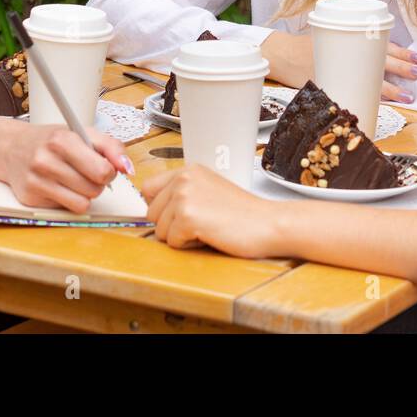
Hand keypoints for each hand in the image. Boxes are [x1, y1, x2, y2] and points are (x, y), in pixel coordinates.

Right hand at [0, 122, 132, 214]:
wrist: (11, 148)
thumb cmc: (52, 141)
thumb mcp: (81, 132)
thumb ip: (111, 147)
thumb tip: (128, 169)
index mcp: (62, 140)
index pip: (102, 170)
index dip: (109, 171)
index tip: (103, 166)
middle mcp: (46, 160)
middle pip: (94, 189)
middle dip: (96, 183)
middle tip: (86, 172)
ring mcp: (36, 181)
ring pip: (83, 203)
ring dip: (84, 194)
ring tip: (74, 180)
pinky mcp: (30, 199)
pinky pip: (67, 210)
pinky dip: (68, 200)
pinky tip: (58, 187)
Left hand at [143, 164, 283, 257]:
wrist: (268, 224)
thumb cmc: (243, 214)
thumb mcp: (208, 191)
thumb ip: (182, 193)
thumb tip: (151, 208)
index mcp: (188, 170)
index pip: (148, 188)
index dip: (159, 207)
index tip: (176, 216)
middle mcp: (183, 178)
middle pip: (151, 213)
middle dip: (171, 226)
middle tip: (202, 223)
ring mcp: (184, 196)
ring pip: (159, 230)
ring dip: (181, 237)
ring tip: (208, 228)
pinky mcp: (187, 217)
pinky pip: (172, 242)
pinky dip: (190, 246)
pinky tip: (210, 235)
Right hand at [262, 33, 416, 105]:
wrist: (284, 55)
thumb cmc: (308, 46)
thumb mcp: (331, 37)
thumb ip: (353, 43)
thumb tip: (381, 51)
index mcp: (351, 41)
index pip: (382, 46)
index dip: (402, 52)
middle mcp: (349, 57)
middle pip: (382, 63)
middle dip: (403, 69)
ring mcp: (343, 73)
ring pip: (374, 81)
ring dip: (394, 90)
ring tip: (409, 96)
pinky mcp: (335, 87)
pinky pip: (357, 94)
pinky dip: (371, 100)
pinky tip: (381, 106)